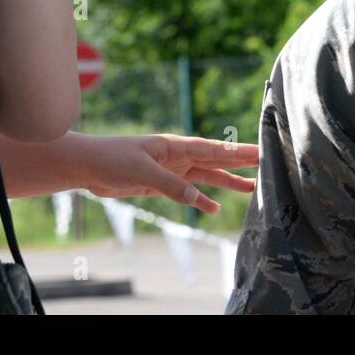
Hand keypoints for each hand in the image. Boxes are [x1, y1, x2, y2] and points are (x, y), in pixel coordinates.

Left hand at [76, 134, 258, 213]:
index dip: (237, 151)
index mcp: (175, 146)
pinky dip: (200, 200)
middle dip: (240, 162)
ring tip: (251, 188)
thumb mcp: (141, 172)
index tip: (260, 150)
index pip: (213, 148)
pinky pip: (188, 192)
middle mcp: (177, 156)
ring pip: (205, 176)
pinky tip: (213, 208)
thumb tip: (197, 199)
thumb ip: (170, 185)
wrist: (88, 166)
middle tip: (266, 163)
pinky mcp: (161, 184)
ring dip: (226, 182)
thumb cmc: (112, 159)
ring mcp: (171, 170)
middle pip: (215, 160)